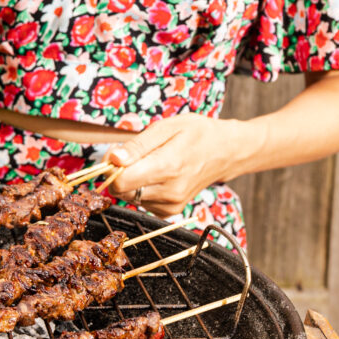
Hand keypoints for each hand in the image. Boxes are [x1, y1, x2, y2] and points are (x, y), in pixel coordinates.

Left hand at [106, 114, 243, 217]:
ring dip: (130, 180)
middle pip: (121, 191)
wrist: (227, 152)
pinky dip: (140, 189)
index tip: (116, 152)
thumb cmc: (196, 134)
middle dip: (118, 172)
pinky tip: (155, 175)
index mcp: (167, 167)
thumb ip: (138, 145)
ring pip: (129, 197)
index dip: (110, 167)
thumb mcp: (166, 127)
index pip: (120, 181)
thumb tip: (113, 159)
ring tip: (150, 161)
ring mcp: (171, 205)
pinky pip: (141, 202)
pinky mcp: (170, 211)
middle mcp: (169, 192)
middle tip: (131, 153)